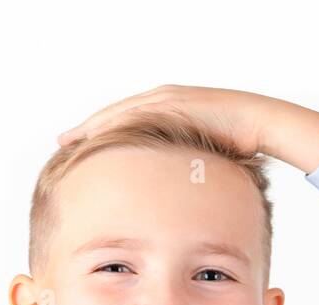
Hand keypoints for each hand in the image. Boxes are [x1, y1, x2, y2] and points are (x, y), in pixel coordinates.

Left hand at [56, 84, 272, 154]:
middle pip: (114, 115)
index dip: (98, 134)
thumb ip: (180, 165)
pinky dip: (116, 123)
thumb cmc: (233, 144)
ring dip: (95, 126)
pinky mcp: (173, 102)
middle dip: (87, 128)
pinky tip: (99, 135)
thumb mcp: (198, 155)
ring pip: (120, 112)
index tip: (77, 147)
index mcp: (164, 110)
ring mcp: (166, 99)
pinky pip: (137, 113)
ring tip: (73, 140)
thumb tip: (168, 193)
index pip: (123, 122)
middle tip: (62, 142)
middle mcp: (161, 99)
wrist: (256, 123)